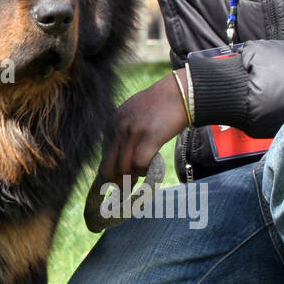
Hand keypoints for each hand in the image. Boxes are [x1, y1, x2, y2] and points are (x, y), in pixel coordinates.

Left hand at [99, 70, 189, 184]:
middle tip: (123, 191)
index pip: (104, 154)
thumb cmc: (161, 105)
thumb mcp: (134, 113)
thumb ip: (125, 130)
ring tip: (139, 180)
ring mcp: (133, 132)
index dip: (109, 172)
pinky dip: (144, 173)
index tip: (113, 183)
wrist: (180, 91)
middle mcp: (118, 127)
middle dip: (115, 182)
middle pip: (108, 166)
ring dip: (132, 179)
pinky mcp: (150, 137)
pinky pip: (140, 165)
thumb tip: (122, 153)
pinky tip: (150, 171)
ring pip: (124, 168)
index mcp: (113, 122)